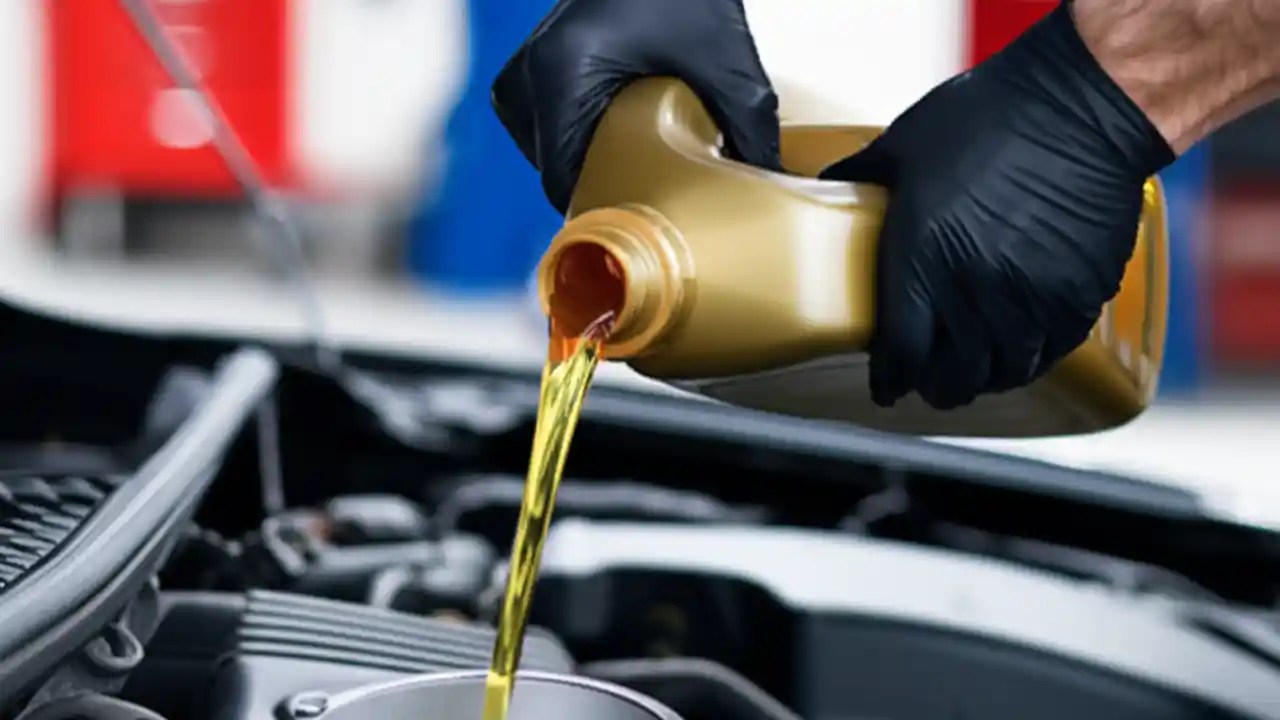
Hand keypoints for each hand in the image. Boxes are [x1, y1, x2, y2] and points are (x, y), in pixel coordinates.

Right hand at [491, 0, 781, 213]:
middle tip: (662, 195)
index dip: (606, 209)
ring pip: (555, 161)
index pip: (565, 180)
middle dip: (609, 190)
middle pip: (561, 174)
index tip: (647, 226)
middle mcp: (526, 78)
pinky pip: (550, 140)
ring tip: (647, 161)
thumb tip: (769, 187)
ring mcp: (519, 81)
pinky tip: (624, 141)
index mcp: (560, 75)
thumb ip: (749, 126)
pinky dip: (585, 146)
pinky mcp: (525, 81)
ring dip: (598, 168)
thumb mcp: (723, 59)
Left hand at [821, 3, 1174, 410]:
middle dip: (935, 386)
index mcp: (922, 258)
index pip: (899, 353)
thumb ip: (857, 177)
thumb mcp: (902, 145)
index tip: (885, 385)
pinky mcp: (1080, 294)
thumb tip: (823, 187)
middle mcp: (975, 290)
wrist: (1082, 103)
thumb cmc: (989, 116)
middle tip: (929, 382)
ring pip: (1002, 371)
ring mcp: (1032, 298)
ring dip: (983, 378)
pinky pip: (1051, 351)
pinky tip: (1019, 350)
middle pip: (951, 377)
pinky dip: (1031, 358)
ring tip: (973, 372)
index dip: (889, 379)